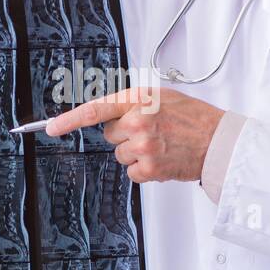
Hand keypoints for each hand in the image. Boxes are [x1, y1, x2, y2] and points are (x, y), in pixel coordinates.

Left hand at [44, 87, 224, 183]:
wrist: (218, 141)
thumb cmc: (194, 118)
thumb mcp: (162, 98)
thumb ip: (134, 103)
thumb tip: (110, 115)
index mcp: (139, 99)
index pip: (95, 109)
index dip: (69, 120)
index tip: (51, 127)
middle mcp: (138, 121)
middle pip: (110, 134)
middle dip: (125, 135)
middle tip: (151, 132)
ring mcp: (142, 145)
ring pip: (120, 154)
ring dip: (136, 153)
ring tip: (161, 145)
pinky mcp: (149, 168)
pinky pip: (132, 172)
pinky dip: (145, 169)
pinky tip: (162, 159)